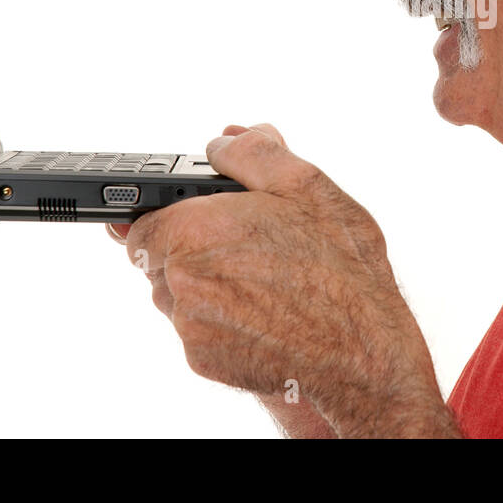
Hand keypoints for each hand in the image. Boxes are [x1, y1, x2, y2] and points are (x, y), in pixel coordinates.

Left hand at [108, 123, 459, 437]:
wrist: (363, 354)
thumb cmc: (340, 270)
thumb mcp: (308, 187)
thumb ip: (255, 153)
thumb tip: (223, 142)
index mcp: (195, 229)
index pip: (139, 219)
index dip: (167, 213)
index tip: (189, 215)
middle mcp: (181, 279)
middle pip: (159, 256)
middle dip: (192, 246)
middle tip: (245, 243)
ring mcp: (190, 326)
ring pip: (178, 294)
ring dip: (206, 283)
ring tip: (264, 278)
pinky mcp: (202, 360)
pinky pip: (197, 330)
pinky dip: (221, 319)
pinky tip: (265, 310)